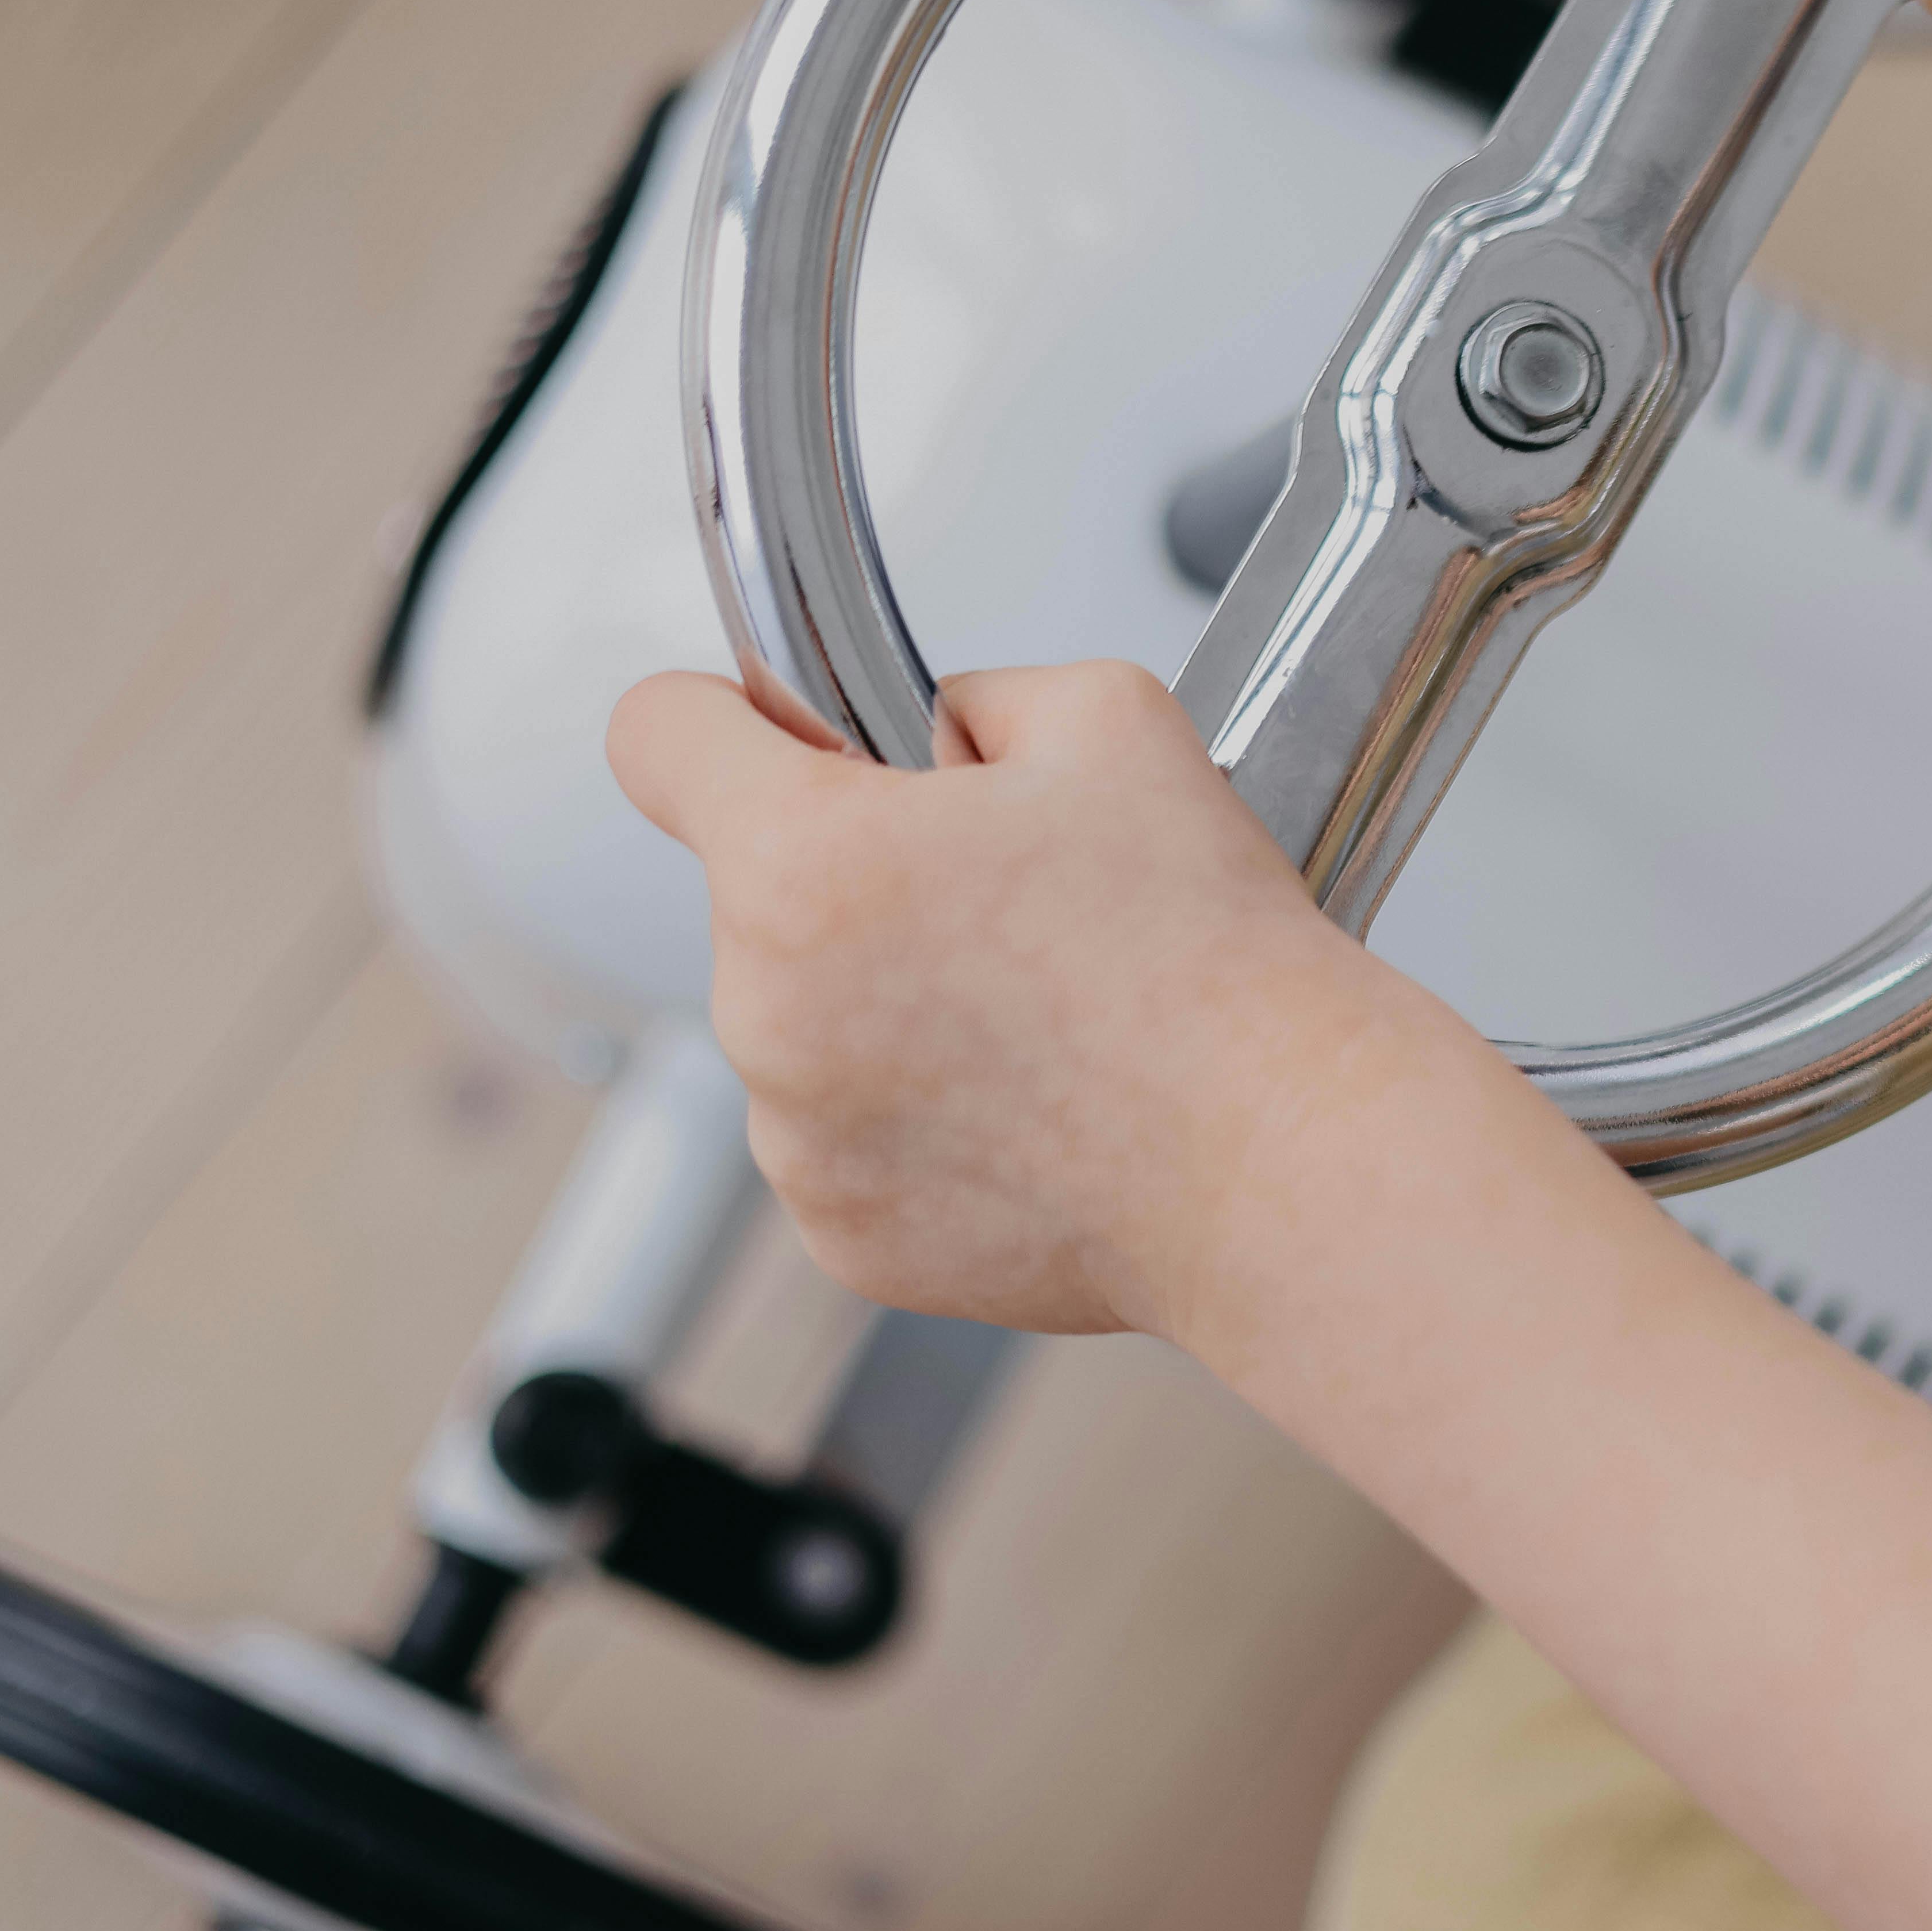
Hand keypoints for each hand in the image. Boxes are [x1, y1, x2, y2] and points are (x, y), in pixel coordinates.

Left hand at [604, 659, 1518, 1350]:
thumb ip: (973, 694)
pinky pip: (845, 1142)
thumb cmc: (1206, 956)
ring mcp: (796, 1140)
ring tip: (1040, 1016)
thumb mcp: (1108, 715)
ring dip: (886, 1007)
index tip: (776, 737)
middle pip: (758, 894)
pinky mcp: (846, 1236)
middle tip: (1008, 900)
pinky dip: (919, 1120)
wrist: (1275, 1152)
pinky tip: (1035, 1106)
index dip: (722, 715)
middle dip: (861, 879)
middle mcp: (766, 1009)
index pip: (656, 736)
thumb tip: (929, 734)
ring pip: (802, 1025)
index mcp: (804, 862)